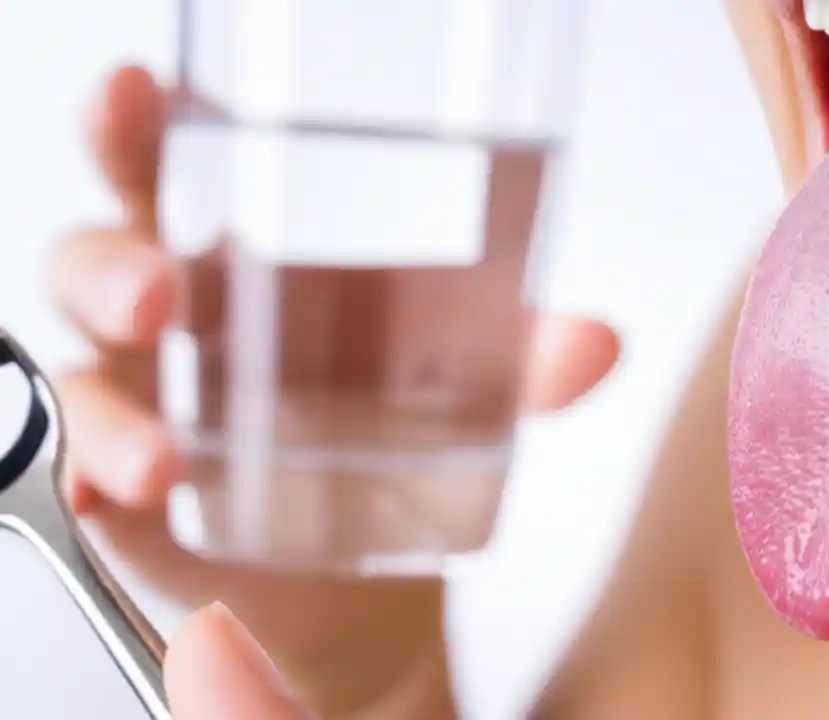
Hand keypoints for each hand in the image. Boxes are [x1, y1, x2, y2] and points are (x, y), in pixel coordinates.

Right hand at [49, 65, 619, 716]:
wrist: (370, 553)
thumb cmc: (394, 424)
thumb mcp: (465, 379)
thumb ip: (527, 360)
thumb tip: (598, 345)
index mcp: (253, 260)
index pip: (174, 169)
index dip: (139, 125)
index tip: (139, 90)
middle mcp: (186, 318)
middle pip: (102, 256)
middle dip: (114, 261)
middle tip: (159, 288)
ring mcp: (150, 403)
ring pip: (85, 375)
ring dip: (109, 406)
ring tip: (163, 452)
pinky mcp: (134, 493)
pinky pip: (86, 477)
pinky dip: (96, 486)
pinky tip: (122, 499)